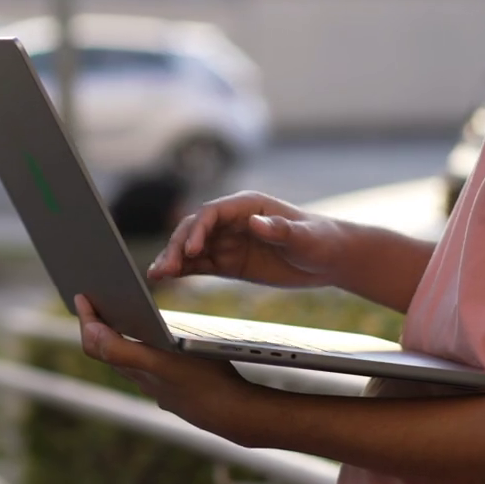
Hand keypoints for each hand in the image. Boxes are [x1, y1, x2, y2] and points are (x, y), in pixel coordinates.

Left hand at [74, 295, 262, 441]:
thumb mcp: (162, 359)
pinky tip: (161, 343)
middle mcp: (144, 380)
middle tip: (96, 301)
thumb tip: (89, 332)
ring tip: (123, 314)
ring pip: (133, 362)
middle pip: (110, 352)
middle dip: (100, 326)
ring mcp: (161, 388)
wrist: (236, 414)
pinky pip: (155, 369)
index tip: (81, 297)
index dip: (86, 320)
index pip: (95, 345)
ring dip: (124, 338)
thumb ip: (122, 350)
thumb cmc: (203, 381)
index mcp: (135, 369)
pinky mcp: (178, 392)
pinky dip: (148, 352)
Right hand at [147, 190, 342, 288]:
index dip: (198, 230)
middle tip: (165, 269)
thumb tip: (254, 223)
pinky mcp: (229, 262)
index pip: (212, 213)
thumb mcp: (305, 237)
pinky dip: (182, 270)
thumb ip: (281, 229)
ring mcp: (228, 242)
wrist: (329, 258)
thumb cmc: (320, 240)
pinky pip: (199, 265)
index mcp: (247, 206)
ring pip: (192, 248)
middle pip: (195, 230)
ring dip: (173, 259)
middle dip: (178, 247)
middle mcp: (231, 221)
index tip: (190, 250)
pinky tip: (166, 278)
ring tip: (155, 275)